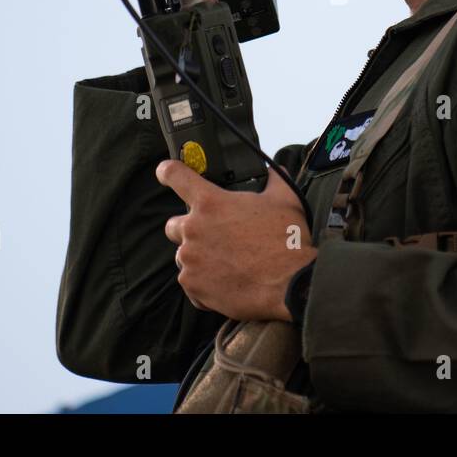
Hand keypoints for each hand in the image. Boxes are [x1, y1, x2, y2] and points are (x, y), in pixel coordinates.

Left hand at [158, 159, 315, 321]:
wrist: (292, 284)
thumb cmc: (288, 241)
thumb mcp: (286, 200)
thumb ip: (275, 179)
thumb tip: (275, 169)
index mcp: (211, 202)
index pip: (175, 176)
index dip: (167, 171)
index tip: (165, 172)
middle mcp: (194, 229)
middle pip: (173, 225)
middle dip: (189, 228)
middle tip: (214, 236)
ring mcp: (191, 259)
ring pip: (184, 256)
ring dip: (199, 257)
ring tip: (226, 263)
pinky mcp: (194, 286)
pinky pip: (192, 282)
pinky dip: (205, 283)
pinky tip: (228, 281)